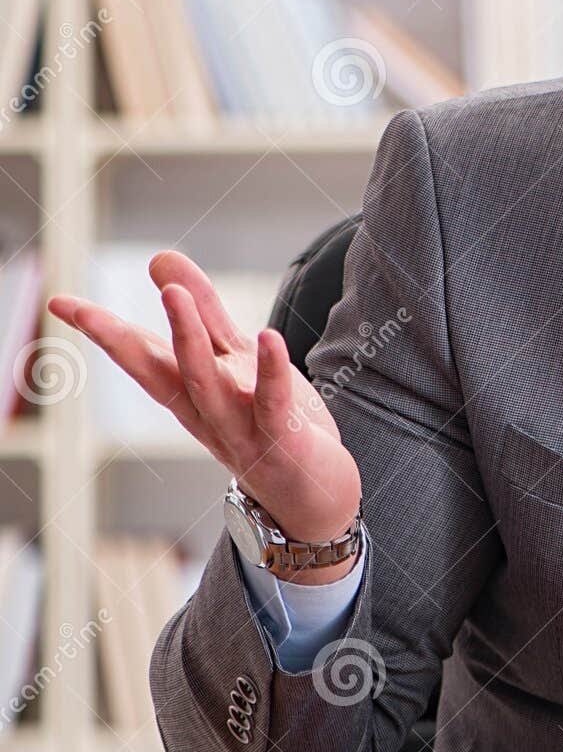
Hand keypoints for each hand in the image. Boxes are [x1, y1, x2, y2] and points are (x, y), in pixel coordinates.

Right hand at [48, 251, 361, 572]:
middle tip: (87, 311)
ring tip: (173, 295)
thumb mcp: (235, 360)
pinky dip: (269, 371)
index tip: (59, 303)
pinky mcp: (281, 436)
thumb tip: (160, 258)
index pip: (141, 356)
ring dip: (187, 340)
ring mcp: (240, 427)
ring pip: (205, 383)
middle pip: (158, 371)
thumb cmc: (268, 421)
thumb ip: (204, 312)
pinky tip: (269, 336)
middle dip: (121, 341)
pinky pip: (272, 401)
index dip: (102, 330)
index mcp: (189, 393)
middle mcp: (204, 411)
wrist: (314, 492)